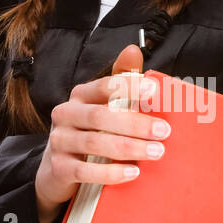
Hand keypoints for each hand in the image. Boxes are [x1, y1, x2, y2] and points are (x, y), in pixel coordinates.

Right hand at [34, 44, 170, 222]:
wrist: (59, 170)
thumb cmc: (90, 131)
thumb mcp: (103, 105)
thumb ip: (121, 81)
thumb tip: (133, 49)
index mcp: (80, 95)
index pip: (105, 86)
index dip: (129, 86)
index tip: (154, 90)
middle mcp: (66, 114)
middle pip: (101, 116)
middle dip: (135, 123)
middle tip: (163, 131)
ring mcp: (59, 141)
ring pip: (94, 143)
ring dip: (128, 147)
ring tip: (155, 152)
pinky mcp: (59, 168)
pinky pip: (85, 171)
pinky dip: (111, 173)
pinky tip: (133, 173)